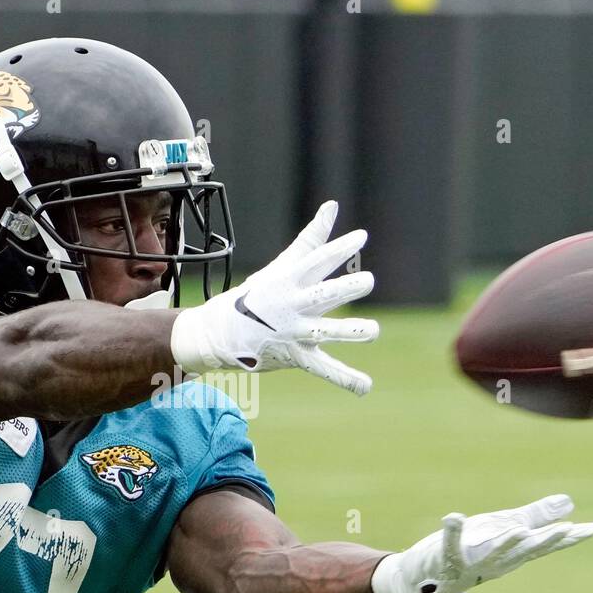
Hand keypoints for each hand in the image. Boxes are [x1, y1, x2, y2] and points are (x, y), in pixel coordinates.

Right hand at [169, 201, 378, 394]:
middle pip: (322, 295)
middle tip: (368, 281)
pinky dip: (345, 379)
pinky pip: (324, 369)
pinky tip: (366, 387)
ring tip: (373, 331)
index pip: (316, 261)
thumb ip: (312, 239)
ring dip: (349, 332)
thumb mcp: (282, 265)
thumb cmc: (257, 295)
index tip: (361, 237)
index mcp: (289, 280)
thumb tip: (333, 206)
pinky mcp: (297, 356)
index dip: (338, 249)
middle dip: (344, 288)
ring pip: (325, 331)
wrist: (219, 333)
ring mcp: (294, 332)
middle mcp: (292, 305)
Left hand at [371, 494, 592, 592]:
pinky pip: (451, 543)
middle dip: (546, 540)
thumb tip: (569, 502)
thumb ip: (536, 517)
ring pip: (493, 552)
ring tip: (518, 528)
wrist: (430, 577)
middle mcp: (498, 561)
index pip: (546, 544)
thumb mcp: (507, 530)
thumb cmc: (473, 550)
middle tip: (567, 529)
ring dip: (506, 541)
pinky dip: (453, 530)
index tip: (592, 529)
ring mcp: (474, 562)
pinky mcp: (448, 557)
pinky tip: (454, 516)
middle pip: (526, 551)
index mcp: (515, 552)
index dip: (569, 538)